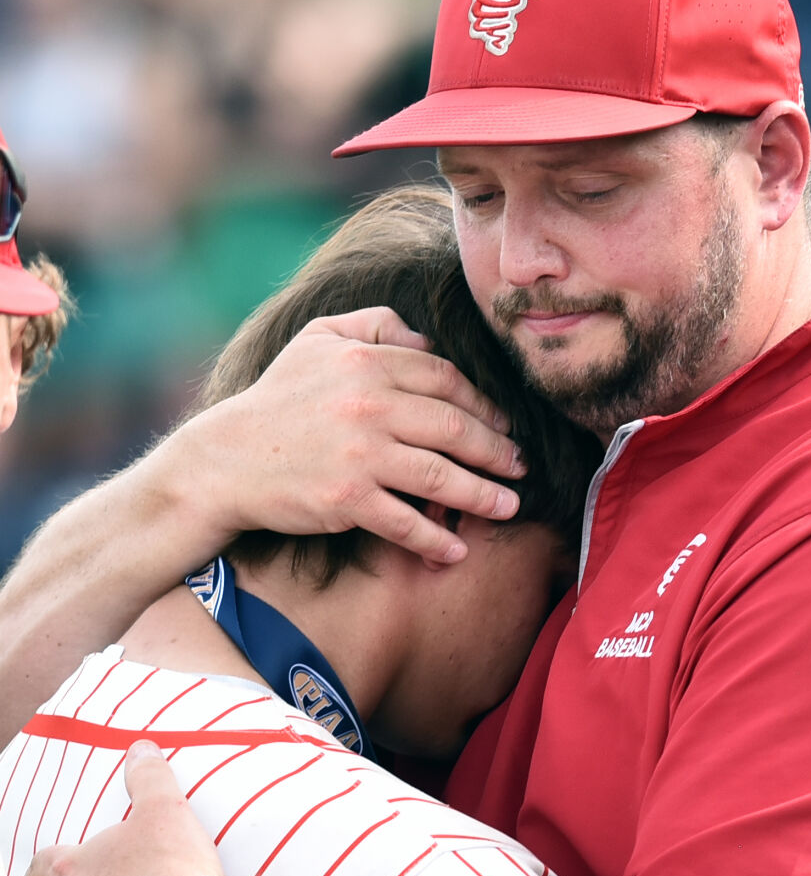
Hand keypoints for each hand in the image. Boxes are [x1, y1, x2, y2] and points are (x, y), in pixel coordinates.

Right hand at [163, 306, 526, 566]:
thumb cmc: (276, 400)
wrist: (225, 460)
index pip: (445, 380)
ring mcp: (359, 455)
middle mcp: (368, 405)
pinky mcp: (347, 500)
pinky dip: (436, 540)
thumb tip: (423, 335)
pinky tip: (457, 550)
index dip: (482, 404)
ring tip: (510, 507)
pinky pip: (406, 523)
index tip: (503, 425)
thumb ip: (373, 324)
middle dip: (496, 450)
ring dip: (484, 495)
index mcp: (366, 363)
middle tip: (520, 467)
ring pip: (442, 477)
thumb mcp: (316, 339)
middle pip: (454, 428)